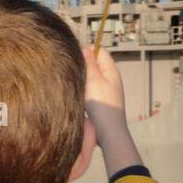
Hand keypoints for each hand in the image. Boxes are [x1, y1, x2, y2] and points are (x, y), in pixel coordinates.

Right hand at [82, 44, 141, 176]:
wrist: (108, 133)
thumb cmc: (102, 107)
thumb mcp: (94, 81)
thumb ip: (90, 64)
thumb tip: (86, 49)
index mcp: (111, 70)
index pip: (99, 50)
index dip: (86, 50)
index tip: (73, 57)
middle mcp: (110, 78)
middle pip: (95, 63)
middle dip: (83, 64)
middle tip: (71, 70)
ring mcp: (106, 89)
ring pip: (91, 76)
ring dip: (82, 78)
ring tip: (74, 83)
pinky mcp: (101, 100)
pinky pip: (90, 88)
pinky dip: (83, 88)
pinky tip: (77, 95)